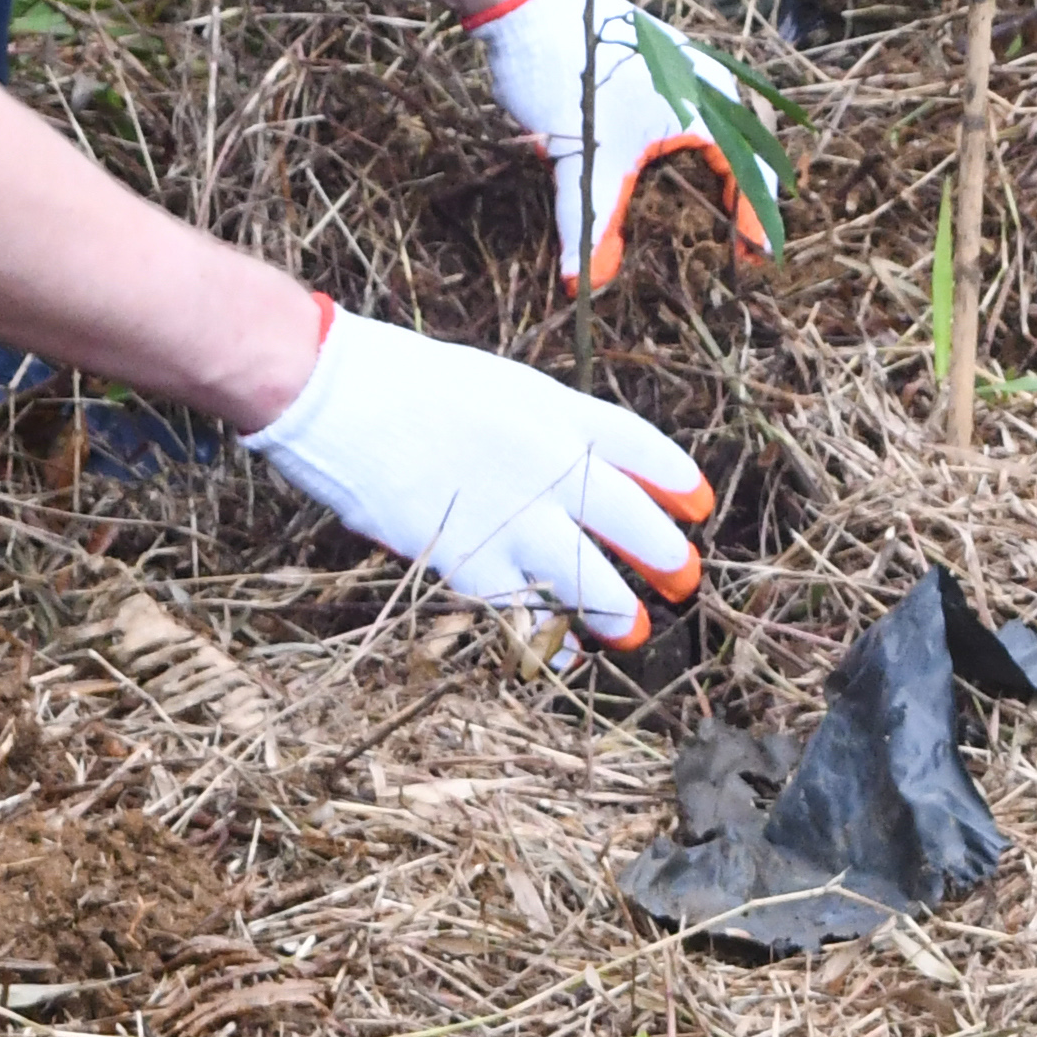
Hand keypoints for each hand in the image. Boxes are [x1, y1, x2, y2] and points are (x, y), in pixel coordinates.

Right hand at [242, 305, 710, 646]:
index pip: (642, 447)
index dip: (676, 480)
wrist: (338, 394)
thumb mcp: (498, 385)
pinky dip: (549, 639)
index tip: (698, 504)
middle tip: (684, 578)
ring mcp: (513, 517)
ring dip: (617, 611)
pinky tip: (563, 654)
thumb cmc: (405, 381)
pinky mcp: (468, 561)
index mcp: (559, 410)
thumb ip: (543, 425)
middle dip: (665, 556)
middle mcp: (550, 464)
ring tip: (635, 630)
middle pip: (632, 520)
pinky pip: (524, 613)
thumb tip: (577, 468)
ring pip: (589, 579)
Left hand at [475, 0, 782, 288]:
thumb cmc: (568, 72)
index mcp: (705, 104)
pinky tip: (675, 156)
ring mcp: (679, 66)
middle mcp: (704, 81)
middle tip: (744, 234)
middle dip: (749, 191)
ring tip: (720, 200)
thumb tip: (586, 280)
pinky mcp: (652, 60)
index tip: (757, 258)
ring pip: (720, 121)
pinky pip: (693, 106)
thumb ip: (591, 221)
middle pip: (746, 143)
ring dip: (725, 163)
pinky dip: (696, 140)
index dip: (754, 218)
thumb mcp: (582, 157)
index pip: (746, 172)